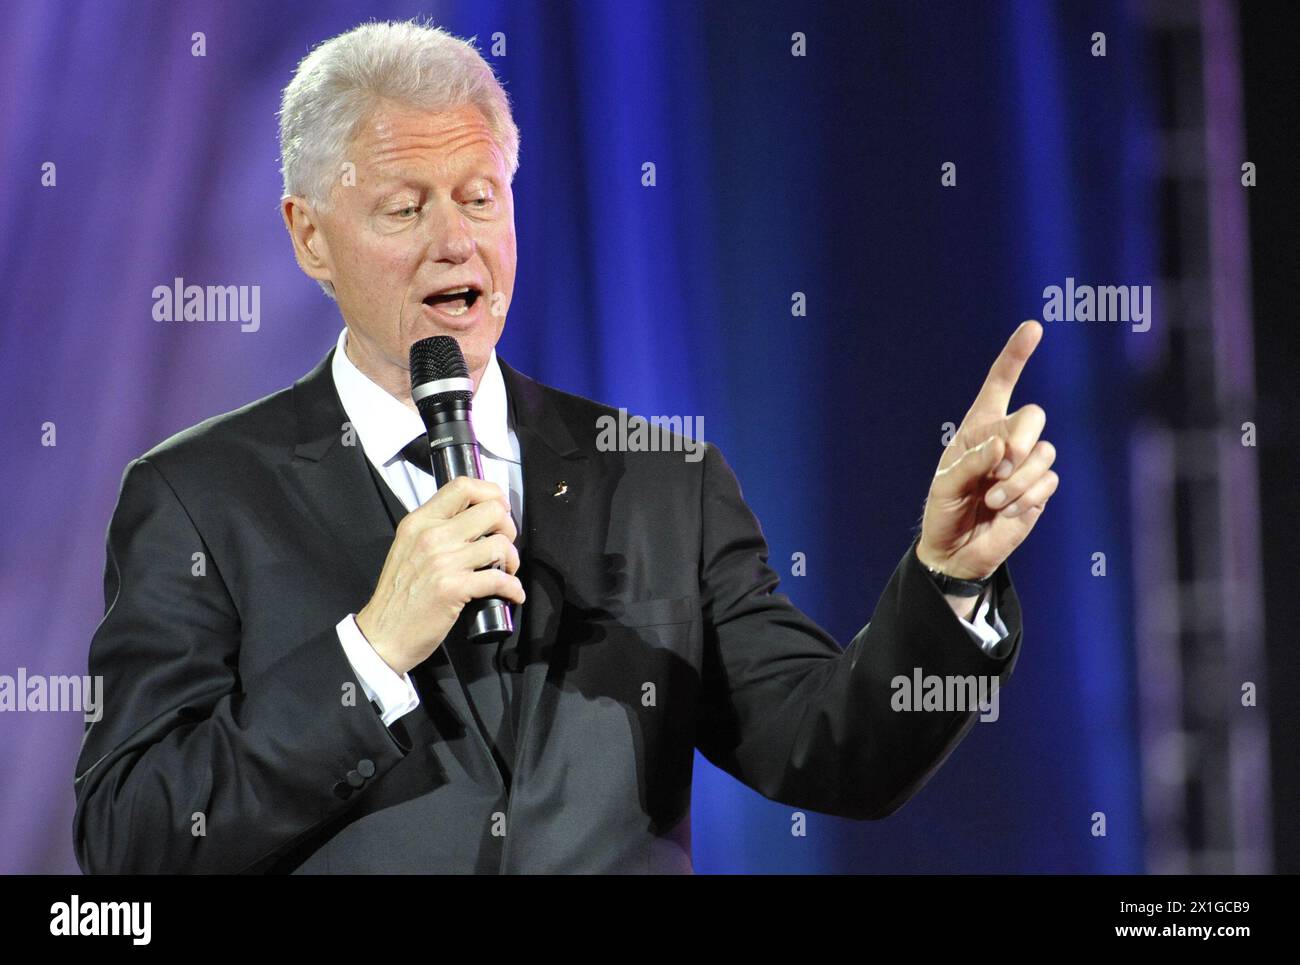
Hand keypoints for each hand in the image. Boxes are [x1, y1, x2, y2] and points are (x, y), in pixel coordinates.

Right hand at [356, 477, 524, 674]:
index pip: (462, 486)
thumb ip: (434, 529)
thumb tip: (471, 520)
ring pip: (499, 544)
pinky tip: (511, 594)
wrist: (382, 634)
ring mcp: (443, 562)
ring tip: (505, 571)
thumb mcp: (407, 547)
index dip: (491, 492)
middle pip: (491, 511)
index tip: (500, 508)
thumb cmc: (398, 595)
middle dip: (508, 527)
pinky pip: (499, 579)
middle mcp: (431, 536)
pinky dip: (513, 588)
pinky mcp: (453, 589)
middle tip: (503, 544)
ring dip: (511, 559)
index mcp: (419, 521)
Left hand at [917, 320, 1056, 580]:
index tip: (1033, 328)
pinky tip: (1007, 510)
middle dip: (1022, 439)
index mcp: (978, 428)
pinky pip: (1048, 482)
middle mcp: (1006, 440)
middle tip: (1002, 466)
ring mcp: (1026, 465)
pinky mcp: (1039, 490)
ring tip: (993, 500)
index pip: (1000, 383)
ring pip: (1044, 454)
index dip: (1016, 355)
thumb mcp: (945, 486)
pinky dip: (1026, 498)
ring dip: (1017, 481)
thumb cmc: (944, 511)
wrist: (956, 551)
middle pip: (1034, 416)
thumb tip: (1003, 446)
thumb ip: (971, 463)